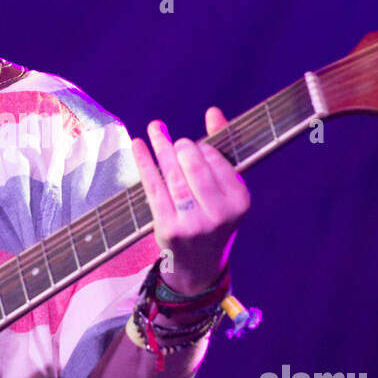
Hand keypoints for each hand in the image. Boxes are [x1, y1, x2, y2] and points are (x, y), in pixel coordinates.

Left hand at [131, 106, 250, 294]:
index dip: (203, 149)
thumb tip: (213, 111)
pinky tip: (138, 145)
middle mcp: (219, 215)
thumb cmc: (213, 218)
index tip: (194, 146)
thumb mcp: (225, 190)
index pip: (217, 162)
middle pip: (194, 166)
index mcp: (239, 202)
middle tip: (175, 141)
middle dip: (181, 146)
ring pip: (172, 175)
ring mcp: (192, 223)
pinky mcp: (167, 228)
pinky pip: (153, 187)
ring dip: (161, 147)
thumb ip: (220, 150)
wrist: (199, 265)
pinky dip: (144, 162)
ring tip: (155, 129)